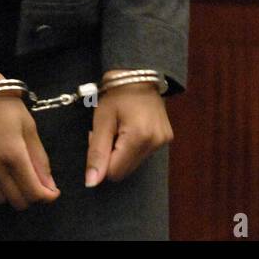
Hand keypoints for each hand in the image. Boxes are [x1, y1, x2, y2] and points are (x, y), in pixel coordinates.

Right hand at [0, 72, 59, 210]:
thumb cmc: (6, 105)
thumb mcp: (29, 127)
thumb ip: (39, 159)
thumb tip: (50, 185)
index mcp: (13, 154)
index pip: (33, 192)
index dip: (47, 197)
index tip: (52, 192)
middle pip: (16, 200)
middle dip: (31, 197)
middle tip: (36, 185)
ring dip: (12, 194)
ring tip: (17, 178)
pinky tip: (0, 172)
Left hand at [85, 70, 172, 186]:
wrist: (138, 74)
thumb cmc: (116, 93)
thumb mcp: (102, 120)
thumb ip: (96, 153)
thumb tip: (91, 183)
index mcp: (139, 137)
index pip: (115, 171)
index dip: (102, 159)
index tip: (97, 137)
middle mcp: (156, 143)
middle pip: (125, 169)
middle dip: (111, 156)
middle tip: (107, 131)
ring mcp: (163, 141)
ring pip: (133, 163)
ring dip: (121, 151)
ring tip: (118, 128)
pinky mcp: (166, 139)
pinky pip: (143, 154)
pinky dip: (132, 147)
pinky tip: (129, 129)